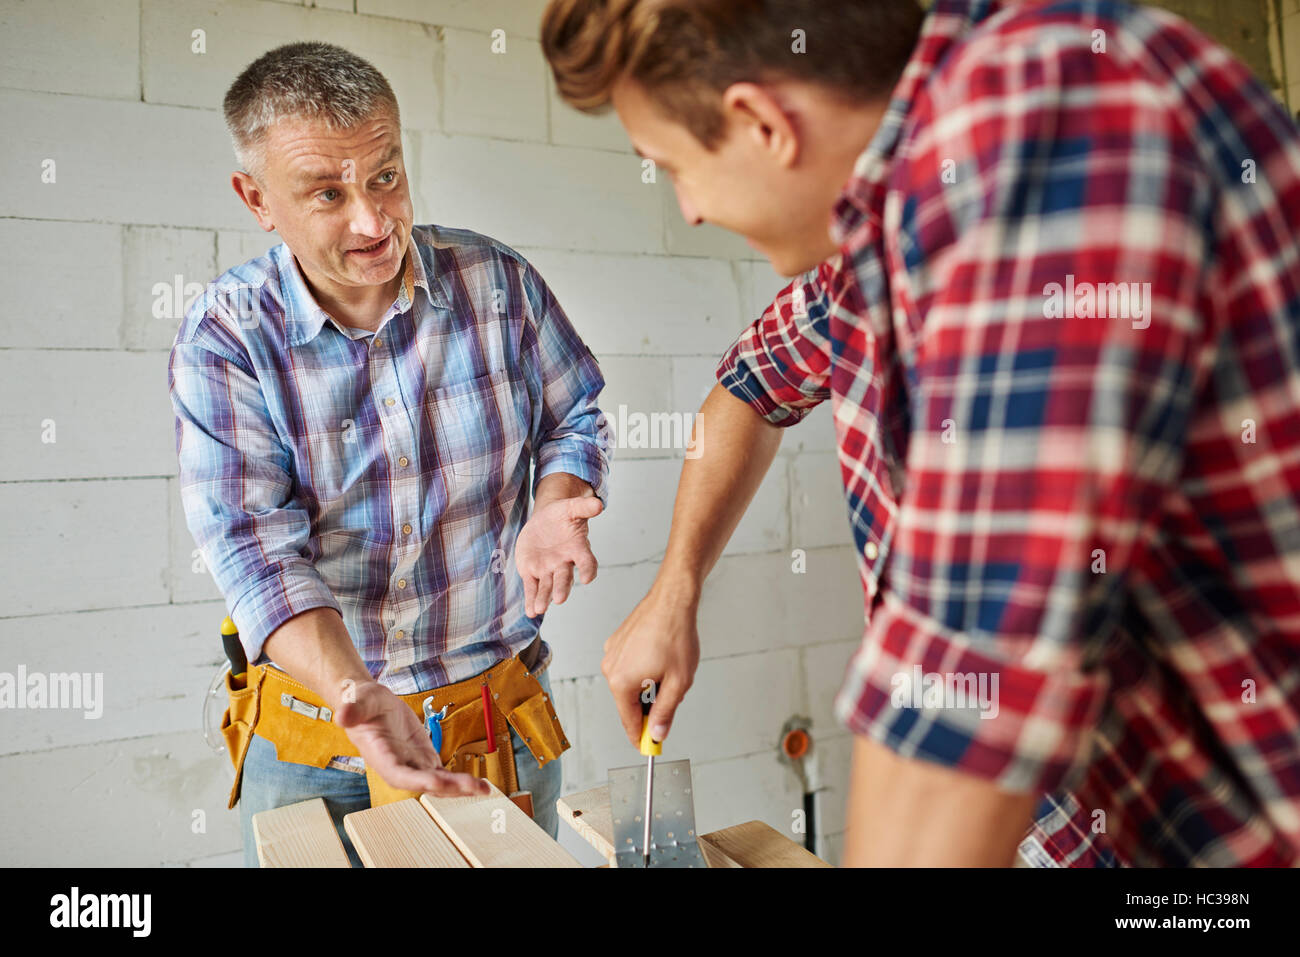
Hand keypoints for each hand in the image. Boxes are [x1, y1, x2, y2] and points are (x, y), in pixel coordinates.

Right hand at [334, 680, 488, 796]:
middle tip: (474, 787)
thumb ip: (353, 708)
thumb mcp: (359, 699)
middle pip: (424, 782)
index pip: (399, 773)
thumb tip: (342, 715)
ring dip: (459, 786)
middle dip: (448, 787)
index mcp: (381, 755)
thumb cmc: (362, 702)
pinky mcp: (423, 759)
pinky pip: (443, 774)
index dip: (418, 779)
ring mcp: (412, 765)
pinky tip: (477, 784)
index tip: (437, 781)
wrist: (369, 704)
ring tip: (483, 788)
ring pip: (437, 781)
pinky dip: (459, 779)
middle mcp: (398, 766)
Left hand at [515, 494, 602, 615]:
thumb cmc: (561, 516)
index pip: (586, 561)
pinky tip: (531, 612)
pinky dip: (531, 599)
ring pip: (547, 586)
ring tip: (539, 609)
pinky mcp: (532, 572)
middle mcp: (564, 563)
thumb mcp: (571, 508)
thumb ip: (584, 507)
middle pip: (564, 578)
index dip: (588, 569)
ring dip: (543, 598)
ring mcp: (548, 570)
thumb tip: (599, 503)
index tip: (589, 577)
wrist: (544, 522)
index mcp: (577, 549)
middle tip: (559, 599)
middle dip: (562, 588)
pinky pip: (532, 587)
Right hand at [602, 579, 700, 747]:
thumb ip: (665, 711)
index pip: (628, 720)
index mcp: (621, 681)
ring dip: (647, 686)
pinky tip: (661, 659)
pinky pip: (629, 666)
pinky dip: (643, 670)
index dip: (641, 737)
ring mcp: (612, 653)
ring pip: (630, 684)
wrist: (672, 599)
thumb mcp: (678, 682)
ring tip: (670, 672)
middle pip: (627, 702)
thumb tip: (657, 732)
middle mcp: (610, 668)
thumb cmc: (676, 635)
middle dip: (648, 707)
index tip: (650, 747)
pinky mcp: (617, 642)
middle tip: (670, 704)